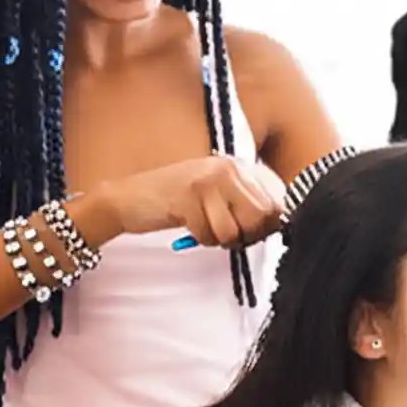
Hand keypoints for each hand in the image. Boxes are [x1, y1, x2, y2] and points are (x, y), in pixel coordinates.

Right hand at [99, 155, 286, 247]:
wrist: (129, 198)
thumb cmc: (176, 202)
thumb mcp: (216, 196)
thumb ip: (246, 205)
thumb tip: (278, 225)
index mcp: (238, 167)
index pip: (275, 203)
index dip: (266, 227)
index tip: (249, 233)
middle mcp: (226, 169)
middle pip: (259, 218)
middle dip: (244, 236)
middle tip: (225, 236)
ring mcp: (206, 181)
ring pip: (233, 230)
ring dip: (218, 240)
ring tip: (203, 228)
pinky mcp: (187, 197)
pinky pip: (207, 234)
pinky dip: (199, 238)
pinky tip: (187, 226)